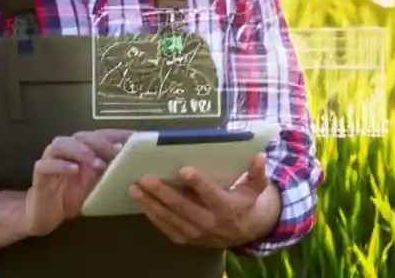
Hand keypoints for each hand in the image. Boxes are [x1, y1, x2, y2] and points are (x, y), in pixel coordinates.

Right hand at [23, 129, 133, 237]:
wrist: (46, 214)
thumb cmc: (73, 196)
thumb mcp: (98, 185)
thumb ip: (112, 173)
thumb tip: (136, 167)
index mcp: (84, 150)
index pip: (101, 134)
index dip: (117, 134)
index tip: (134, 139)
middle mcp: (68, 150)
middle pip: (82, 136)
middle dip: (100, 143)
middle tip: (115, 153)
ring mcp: (52, 160)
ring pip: (61, 143)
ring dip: (81, 150)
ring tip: (96, 163)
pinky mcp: (40, 174)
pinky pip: (45, 164)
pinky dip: (60, 165)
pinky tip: (74, 170)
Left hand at [128, 153, 279, 248]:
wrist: (244, 232)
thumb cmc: (245, 202)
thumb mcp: (256, 188)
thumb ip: (258, 173)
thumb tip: (260, 156)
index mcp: (227, 206)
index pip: (211, 194)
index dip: (198, 183)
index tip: (184, 169)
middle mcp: (210, 221)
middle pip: (183, 206)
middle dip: (162, 192)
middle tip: (145, 178)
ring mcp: (195, 232)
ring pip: (170, 217)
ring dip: (150, 203)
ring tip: (134, 189)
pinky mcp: (185, 238)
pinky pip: (166, 227)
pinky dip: (152, 216)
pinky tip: (141, 203)